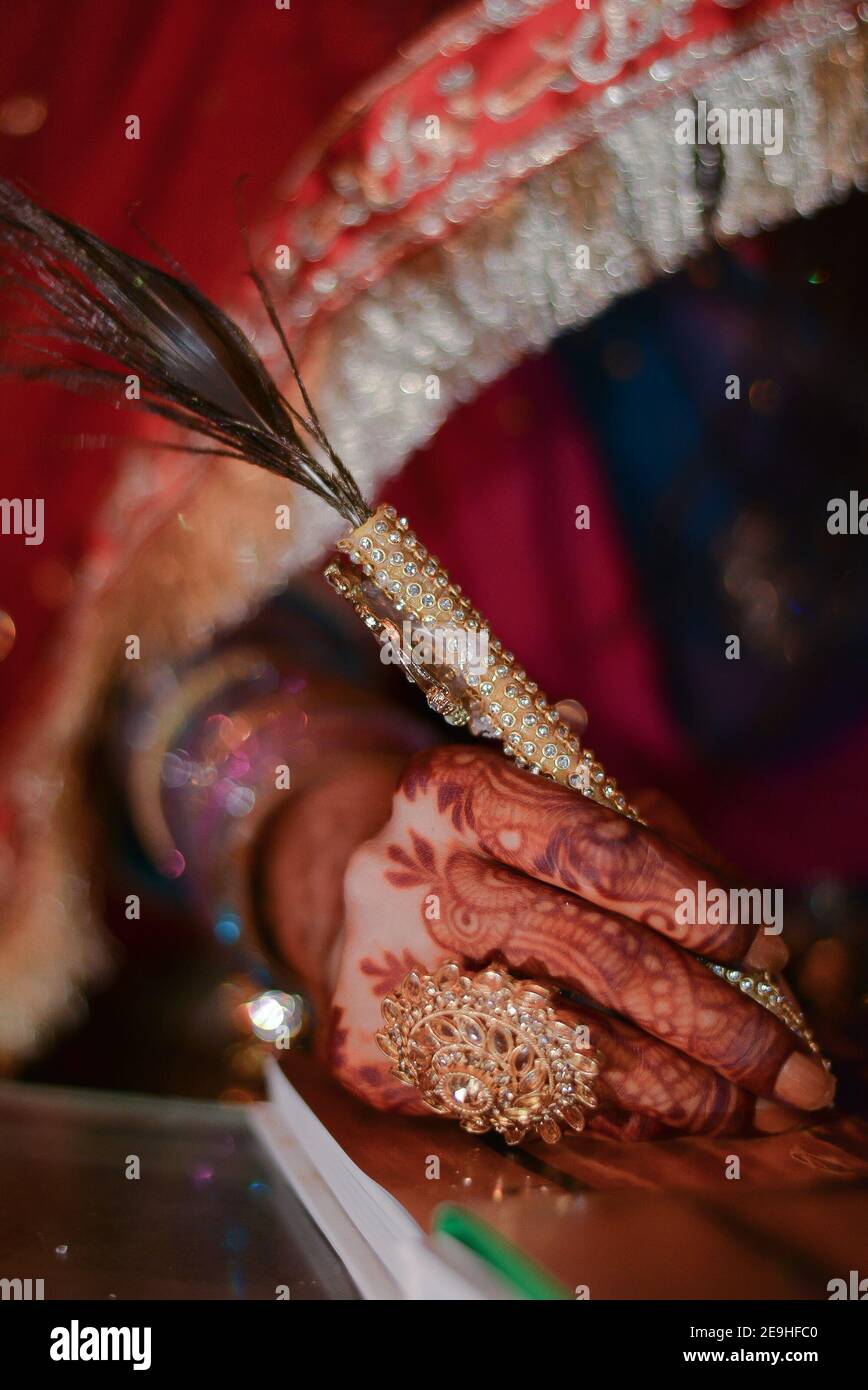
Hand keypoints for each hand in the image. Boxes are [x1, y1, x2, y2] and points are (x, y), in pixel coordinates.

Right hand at [266, 743, 834, 1139]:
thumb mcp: (543, 798)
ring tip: (759, 1105)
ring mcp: (385, 971)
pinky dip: (617, 1113)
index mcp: (454, 789)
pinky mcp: (377, 1056)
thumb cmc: (479, 838)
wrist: (343, 887)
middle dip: (715, 1020)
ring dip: (686, 1089)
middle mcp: (411, 876)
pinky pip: (526, 1099)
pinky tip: (674, 1114)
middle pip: (591, 957)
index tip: (765, 945)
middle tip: (797, 1068)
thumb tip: (757, 940)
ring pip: (565, 1047)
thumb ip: (641, 838)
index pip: (591, 846)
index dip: (691, 899)